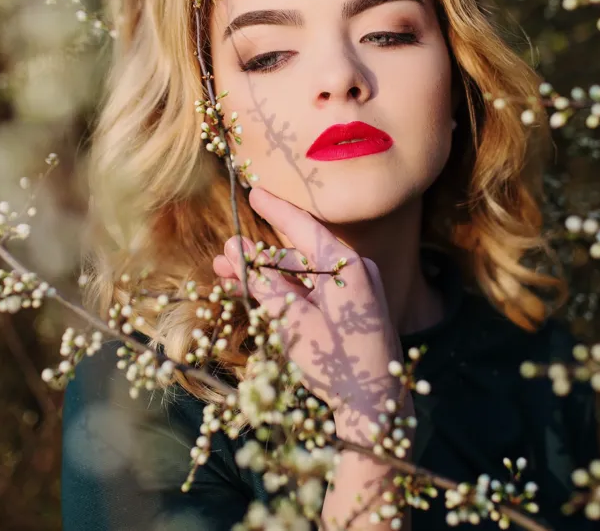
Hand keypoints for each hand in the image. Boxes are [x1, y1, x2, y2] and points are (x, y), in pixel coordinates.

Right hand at [213, 186, 404, 445]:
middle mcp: (353, 274)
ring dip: (265, 277)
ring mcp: (352, 295)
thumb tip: (235, 253)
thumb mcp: (291, 321)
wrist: (374, 407)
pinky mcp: (348, 315)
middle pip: (298, 254)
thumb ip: (263, 283)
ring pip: (300, 277)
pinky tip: (251, 293)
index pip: (304, 226)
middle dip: (258, 256)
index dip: (276, 210)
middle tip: (225, 251)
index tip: (254, 192)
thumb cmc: (336, 362)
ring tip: (226, 273)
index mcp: (347, 267)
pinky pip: (310, 295)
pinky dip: (283, 294)